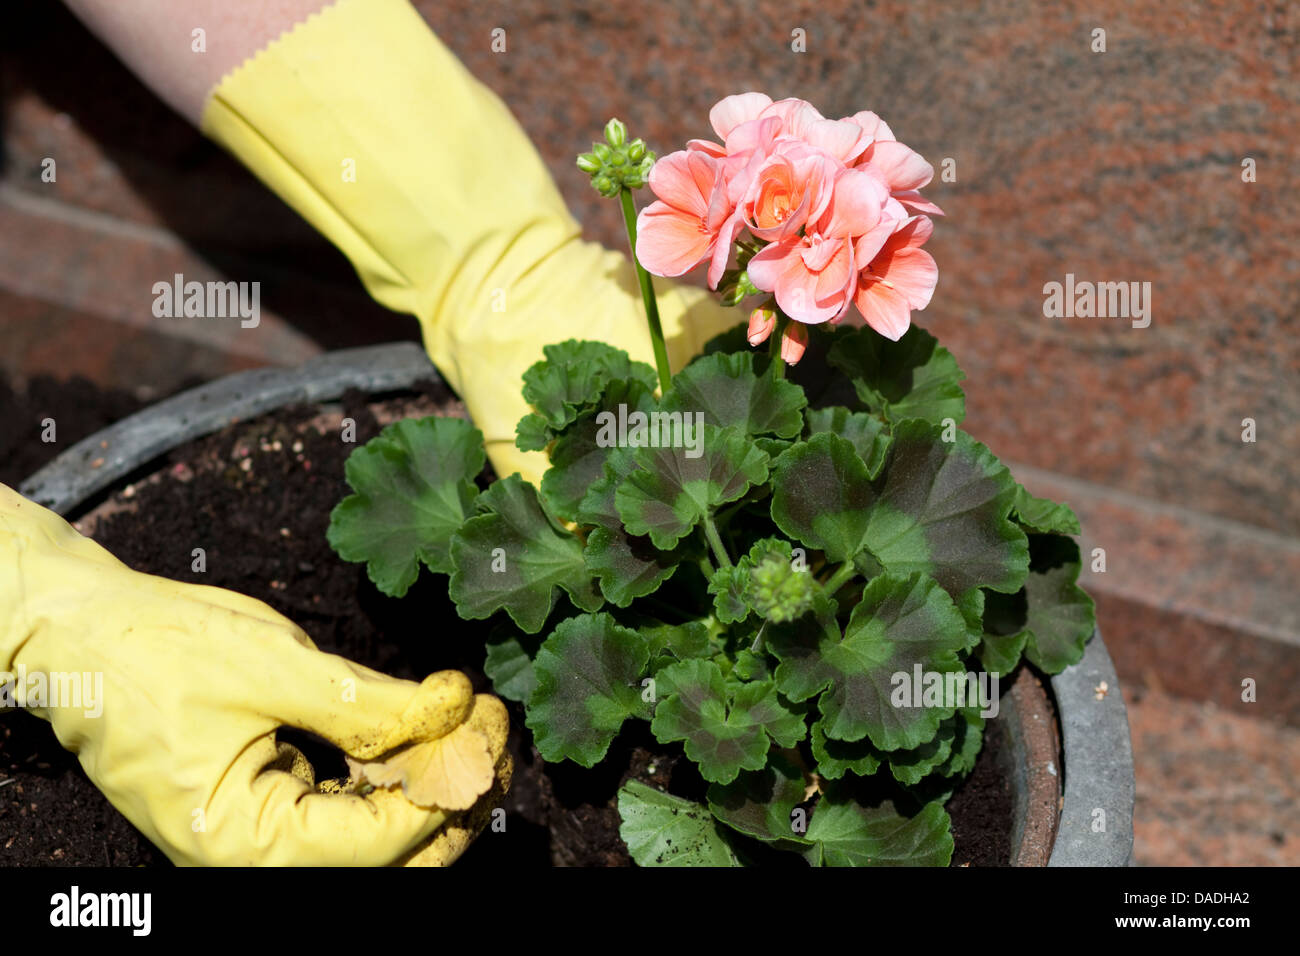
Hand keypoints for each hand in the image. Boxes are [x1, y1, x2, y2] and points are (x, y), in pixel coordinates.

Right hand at [0, 484, 508, 865]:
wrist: (84, 639)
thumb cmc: (158, 652)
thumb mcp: (274, 667)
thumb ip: (372, 703)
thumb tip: (455, 709)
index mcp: (248, 845)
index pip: (383, 842)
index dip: (450, 783)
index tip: (491, 722)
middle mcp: (259, 859)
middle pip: (392, 858)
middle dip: (456, 797)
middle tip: (499, 731)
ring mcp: (266, 838)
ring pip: (379, 838)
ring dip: (433, 786)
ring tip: (479, 724)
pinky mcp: (273, 808)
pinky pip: (351, 809)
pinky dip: (396, 774)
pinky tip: (433, 729)